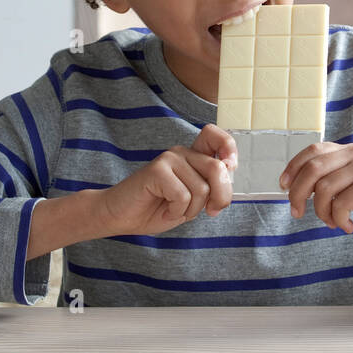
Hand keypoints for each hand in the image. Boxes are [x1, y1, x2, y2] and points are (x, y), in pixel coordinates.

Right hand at [99, 123, 237, 235]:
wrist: (121, 216)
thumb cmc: (157, 208)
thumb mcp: (192, 200)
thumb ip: (210, 187)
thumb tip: (228, 176)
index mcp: (192, 157)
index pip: (215, 136)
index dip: (229, 147)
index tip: (231, 166)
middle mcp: (182, 153)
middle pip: (218, 169)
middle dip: (221, 196)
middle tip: (211, 211)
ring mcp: (169, 159)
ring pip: (201, 188)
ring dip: (192, 210)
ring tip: (175, 210)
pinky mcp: (157, 170)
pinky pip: (182, 195)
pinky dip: (176, 211)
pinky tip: (164, 210)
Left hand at [279, 141, 352, 234]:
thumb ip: (333, 180)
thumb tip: (297, 190)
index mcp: (350, 150)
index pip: (312, 151)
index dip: (292, 167)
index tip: (282, 186)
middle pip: (312, 168)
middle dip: (297, 193)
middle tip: (296, 212)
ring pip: (323, 188)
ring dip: (321, 212)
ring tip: (332, 223)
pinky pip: (341, 203)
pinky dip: (338, 219)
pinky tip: (347, 226)